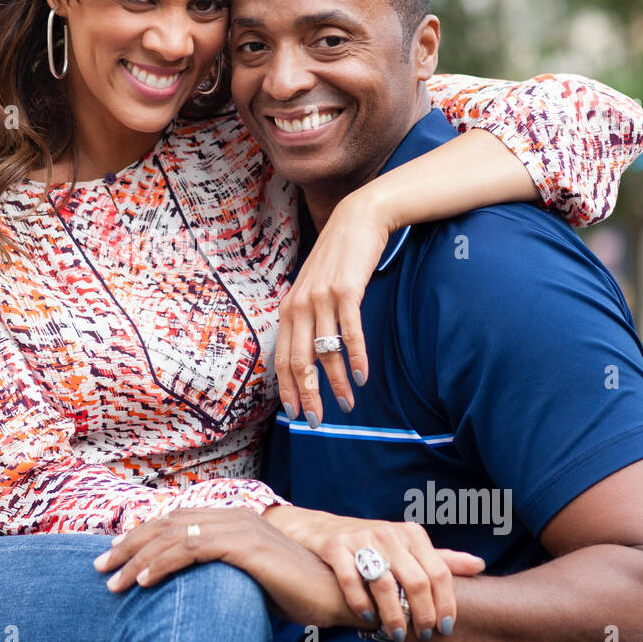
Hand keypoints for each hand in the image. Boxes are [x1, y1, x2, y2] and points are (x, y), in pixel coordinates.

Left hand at [92, 508, 362, 627]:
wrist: (337, 593)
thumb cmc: (296, 590)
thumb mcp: (250, 576)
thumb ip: (222, 569)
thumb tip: (190, 584)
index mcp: (233, 518)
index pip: (176, 521)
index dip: (142, 536)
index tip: (114, 555)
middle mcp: (234, 515)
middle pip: (167, 523)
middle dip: (129, 545)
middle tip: (100, 566)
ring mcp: (241, 528)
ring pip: (174, 536)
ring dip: (138, 559)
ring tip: (113, 581)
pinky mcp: (246, 547)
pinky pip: (193, 550)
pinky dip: (162, 565)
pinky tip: (142, 581)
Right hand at [265, 505, 484, 641]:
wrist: (321, 530)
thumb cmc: (373, 545)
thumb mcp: (407, 548)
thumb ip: (440, 558)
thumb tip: (479, 565)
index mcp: (411, 534)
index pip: (439, 572)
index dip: (446, 603)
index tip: (446, 627)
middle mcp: (389, 533)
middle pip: (415, 580)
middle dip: (421, 615)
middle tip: (421, 635)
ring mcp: (361, 539)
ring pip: (384, 583)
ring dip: (392, 616)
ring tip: (397, 635)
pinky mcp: (335, 546)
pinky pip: (350, 579)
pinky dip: (360, 603)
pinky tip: (366, 619)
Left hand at [276, 185, 395, 426]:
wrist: (358, 220)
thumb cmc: (337, 259)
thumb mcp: (313, 287)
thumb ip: (308, 316)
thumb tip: (311, 354)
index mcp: (288, 308)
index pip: (282, 358)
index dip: (287, 389)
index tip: (294, 414)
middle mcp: (300, 304)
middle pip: (300, 362)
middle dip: (308, 396)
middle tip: (317, 421)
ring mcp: (322, 297)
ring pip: (325, 352)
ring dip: (335, 383)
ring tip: (347, 404)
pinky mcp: (346, 291)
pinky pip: (349, 333)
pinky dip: (355, 357)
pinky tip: (361, 376)